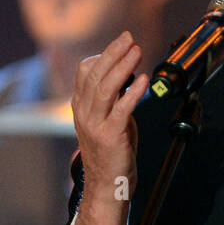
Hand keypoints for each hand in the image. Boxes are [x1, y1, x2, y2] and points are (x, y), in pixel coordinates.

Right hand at [72, 31, 147, 224]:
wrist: (107, 186)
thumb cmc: (112, 155)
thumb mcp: (110, 122)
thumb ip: (116, 101)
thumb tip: (129, 79)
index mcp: (80, 108)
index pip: (85, 73)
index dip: (102, 56)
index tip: (121, 45)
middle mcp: (83, 113)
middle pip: (94, 74)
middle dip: (113, 53)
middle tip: (129, 38)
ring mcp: (94, 124)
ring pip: (105, 87)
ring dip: (122, 66)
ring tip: (136, 51)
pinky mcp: (109, 136)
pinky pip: (121, 108)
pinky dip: (132, 92)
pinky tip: (143, 79)